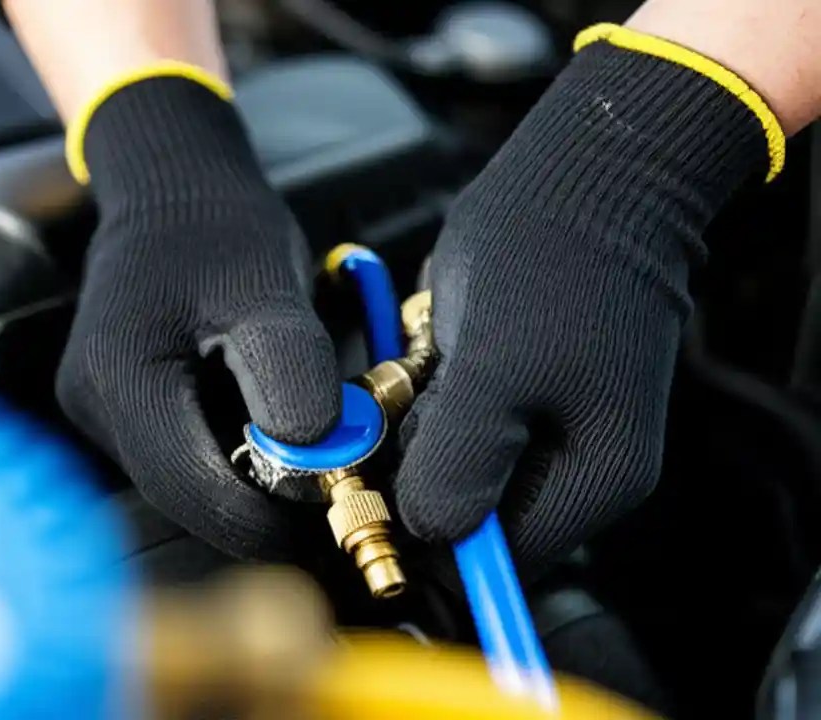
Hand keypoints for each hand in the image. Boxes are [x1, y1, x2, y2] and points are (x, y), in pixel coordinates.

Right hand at [56, 76, 340, 559]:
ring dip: (243, 483)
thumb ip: (293, 375)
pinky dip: (223, 457)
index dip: (265, 520)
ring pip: (178, 484)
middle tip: (331, 488)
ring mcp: (94, 410)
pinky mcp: (110, 408)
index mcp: (122, 379)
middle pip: (182, 498)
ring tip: (304, 450)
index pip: (191, 492)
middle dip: (259, 505)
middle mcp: (92, 406)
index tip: (331, 513)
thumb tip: (319, 462)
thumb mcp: (269, 291)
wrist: (171, 184)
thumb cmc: (220, 228)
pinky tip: (261, 423)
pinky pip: (173, 457)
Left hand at [393, 35, 773, 567]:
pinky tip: (430, 352)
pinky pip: (446, 422)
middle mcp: (572, 470)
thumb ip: (458, 463)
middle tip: (400, 407)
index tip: (375, 488)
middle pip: (464, 519)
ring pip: (445, 469)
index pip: (490, 564)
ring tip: (425, 368)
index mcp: (589, 482)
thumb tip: (426, 533)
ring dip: (412, 431)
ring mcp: (542, 431)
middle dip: (414, 473)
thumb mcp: (495, 370)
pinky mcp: (513, 394)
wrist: (582, 171)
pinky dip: (422, 396)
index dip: (423, 537)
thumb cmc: (551, 258)